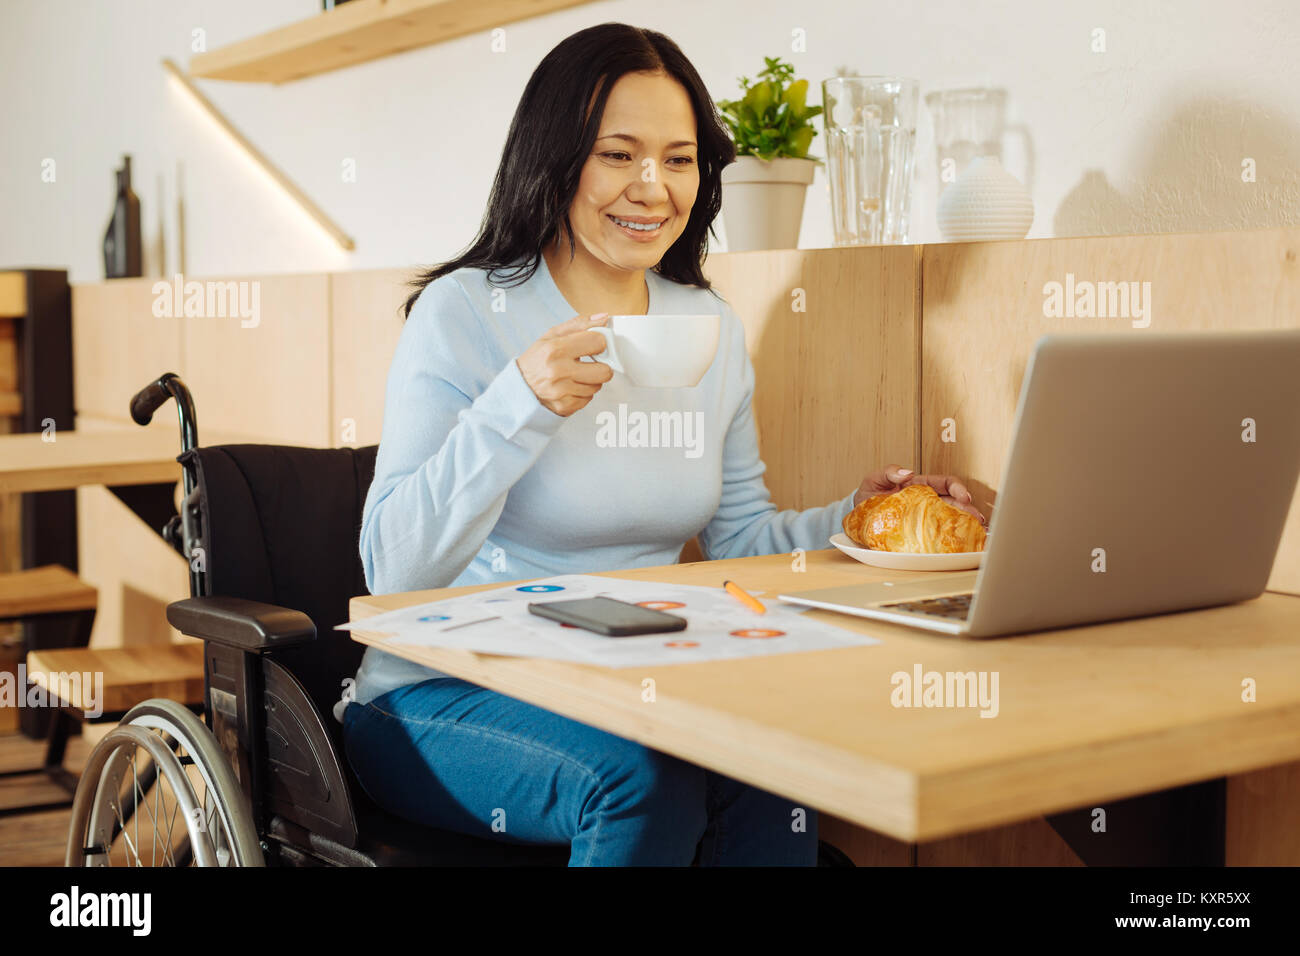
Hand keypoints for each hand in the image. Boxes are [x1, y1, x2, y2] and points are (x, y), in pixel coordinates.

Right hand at [516, 312, 613, 416]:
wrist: (518, 388)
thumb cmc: (536, 360)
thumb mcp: (551, 336)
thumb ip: (579, 325)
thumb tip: (603, 318)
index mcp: (555, 349)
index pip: (598, 342)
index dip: (599, 343)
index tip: (593, 345)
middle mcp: (558, 371)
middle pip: (604, 371)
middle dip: (600, 366)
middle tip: (589, 363)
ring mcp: (562, 392)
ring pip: (597, 386)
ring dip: (590, 381)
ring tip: (575, 375)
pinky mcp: (564, 406)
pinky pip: (588, 399)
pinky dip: (582, 393)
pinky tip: (570, 387)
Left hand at [853, 464, 985, 524]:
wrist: (858, 515)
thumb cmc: (868, 494)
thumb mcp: (874, 479)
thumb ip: (888, 472)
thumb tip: (907, 472)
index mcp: (919, 485)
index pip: (944, 483)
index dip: (957, 487)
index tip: (964, 496)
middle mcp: (926, 500)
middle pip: (953, 502)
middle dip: (967, 509)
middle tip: (976, 518)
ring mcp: (923, 516)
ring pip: (949, 518)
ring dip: (964, 523)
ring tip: (975, 530)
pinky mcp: (918, 531)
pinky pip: (936, 533)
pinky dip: (949, 537)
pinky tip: (959, 542)